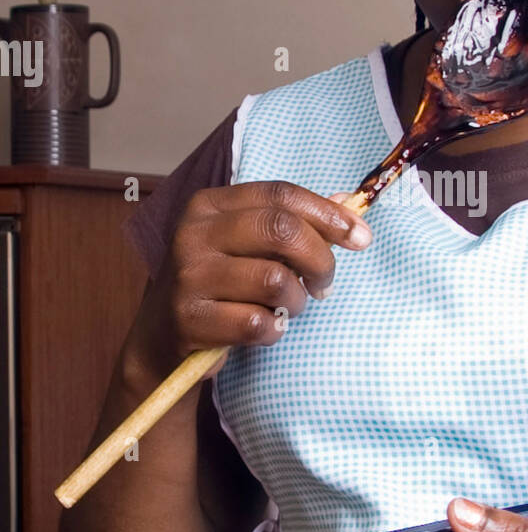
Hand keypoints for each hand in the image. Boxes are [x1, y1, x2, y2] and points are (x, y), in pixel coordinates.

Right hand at [125, 181, 372, 383]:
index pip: (281, 195)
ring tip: (288, 307)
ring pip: (275, 280)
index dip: (328, 214)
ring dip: (297, 300)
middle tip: (325, 283)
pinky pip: (256, 323)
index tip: (360, 237)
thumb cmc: (219, 283)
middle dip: (320, 259)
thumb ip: (294, 221)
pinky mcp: (189, 319)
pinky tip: (267, 328)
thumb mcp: (247, 244)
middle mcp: (193, 234)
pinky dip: (274, 330)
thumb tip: (349, 204)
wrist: (162, 336)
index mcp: (209, 205)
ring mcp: (188, 276)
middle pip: (281, 230)